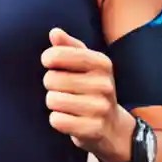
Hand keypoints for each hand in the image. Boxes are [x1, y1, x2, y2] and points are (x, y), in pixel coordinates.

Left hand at [41, 27, 130, 161]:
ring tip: (69, 105)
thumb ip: (69, 46)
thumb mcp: (85, 64)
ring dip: (54, 103)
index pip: (58, 55)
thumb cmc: (92, 89)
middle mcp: (104, 84)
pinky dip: (58, 120)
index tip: (51, 64)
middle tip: (67, 90)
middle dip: (52, 86)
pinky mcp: (93, 129)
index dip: (48, 59)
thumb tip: (54, 32)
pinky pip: (56, 120)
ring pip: (52, 100)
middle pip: (51, 79)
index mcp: (102, 63)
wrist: (113, 127)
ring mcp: (100, 108)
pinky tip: (71, 119)